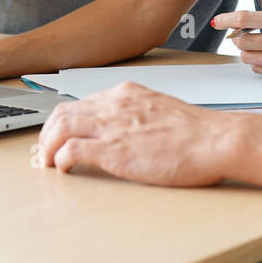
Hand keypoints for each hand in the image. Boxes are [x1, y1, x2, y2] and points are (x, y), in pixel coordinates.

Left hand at [35, 81, 239, 185]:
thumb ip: (139, 116)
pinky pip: (71, 150)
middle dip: (48, 133)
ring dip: (48, 147)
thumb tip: (128, 130)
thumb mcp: (161, 112)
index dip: (65, 121)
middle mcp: (114, 105)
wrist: (216, 140)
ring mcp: (112, 126)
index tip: (60, 134)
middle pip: (63, 113)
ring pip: (60, 128)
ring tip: (47, 162)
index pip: (82, 102)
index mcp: (126, 94)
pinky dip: (60, 159)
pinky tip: (63, 169)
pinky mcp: (114, 150)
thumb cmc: (198, 133)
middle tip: (45, 150)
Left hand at [213, 9, 261, 79]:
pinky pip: (259, 70)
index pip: (246, 19)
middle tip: (241, 36)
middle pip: (243, 41)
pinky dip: (257, 63)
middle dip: (237, 38)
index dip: (227, 20)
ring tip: (256, 46)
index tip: (217, 21)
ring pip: (248, 57)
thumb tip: (239, 24)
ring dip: (246, 52)